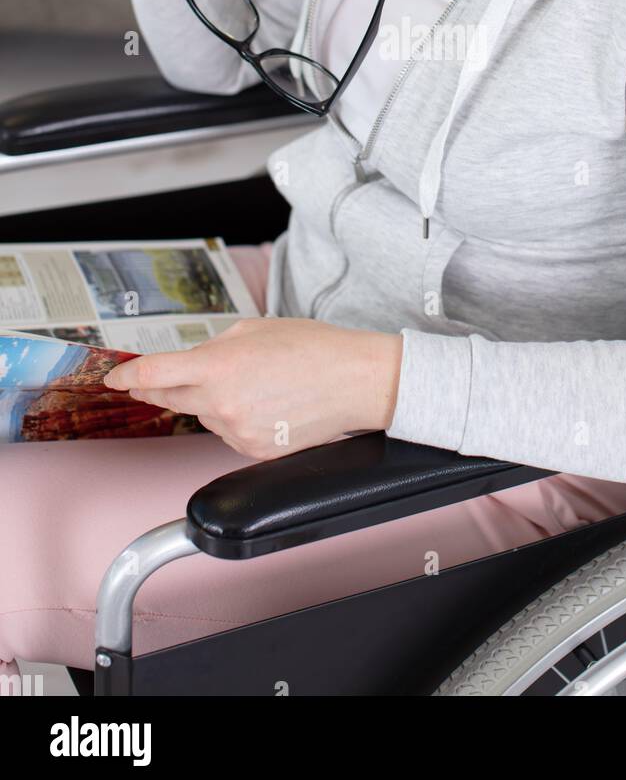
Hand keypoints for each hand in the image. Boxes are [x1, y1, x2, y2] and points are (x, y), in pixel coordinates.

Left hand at [103, 317, 403, 461]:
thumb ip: (215, 347)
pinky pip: (228, 433)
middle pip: (172, 399)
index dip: (128, 377)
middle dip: (162, 389)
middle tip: (157, 382)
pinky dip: (234, 419)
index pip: (154, 375)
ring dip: (210, 401)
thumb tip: (193, 363)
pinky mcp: (253, 451)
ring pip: (204, 416)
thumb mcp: (255, 329)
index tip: (116, 378)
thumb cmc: (313, 347)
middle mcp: (222, 403)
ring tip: (253, 384)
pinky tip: (264, 404)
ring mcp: (237, 431)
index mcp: (218, 365)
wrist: (354, 381)